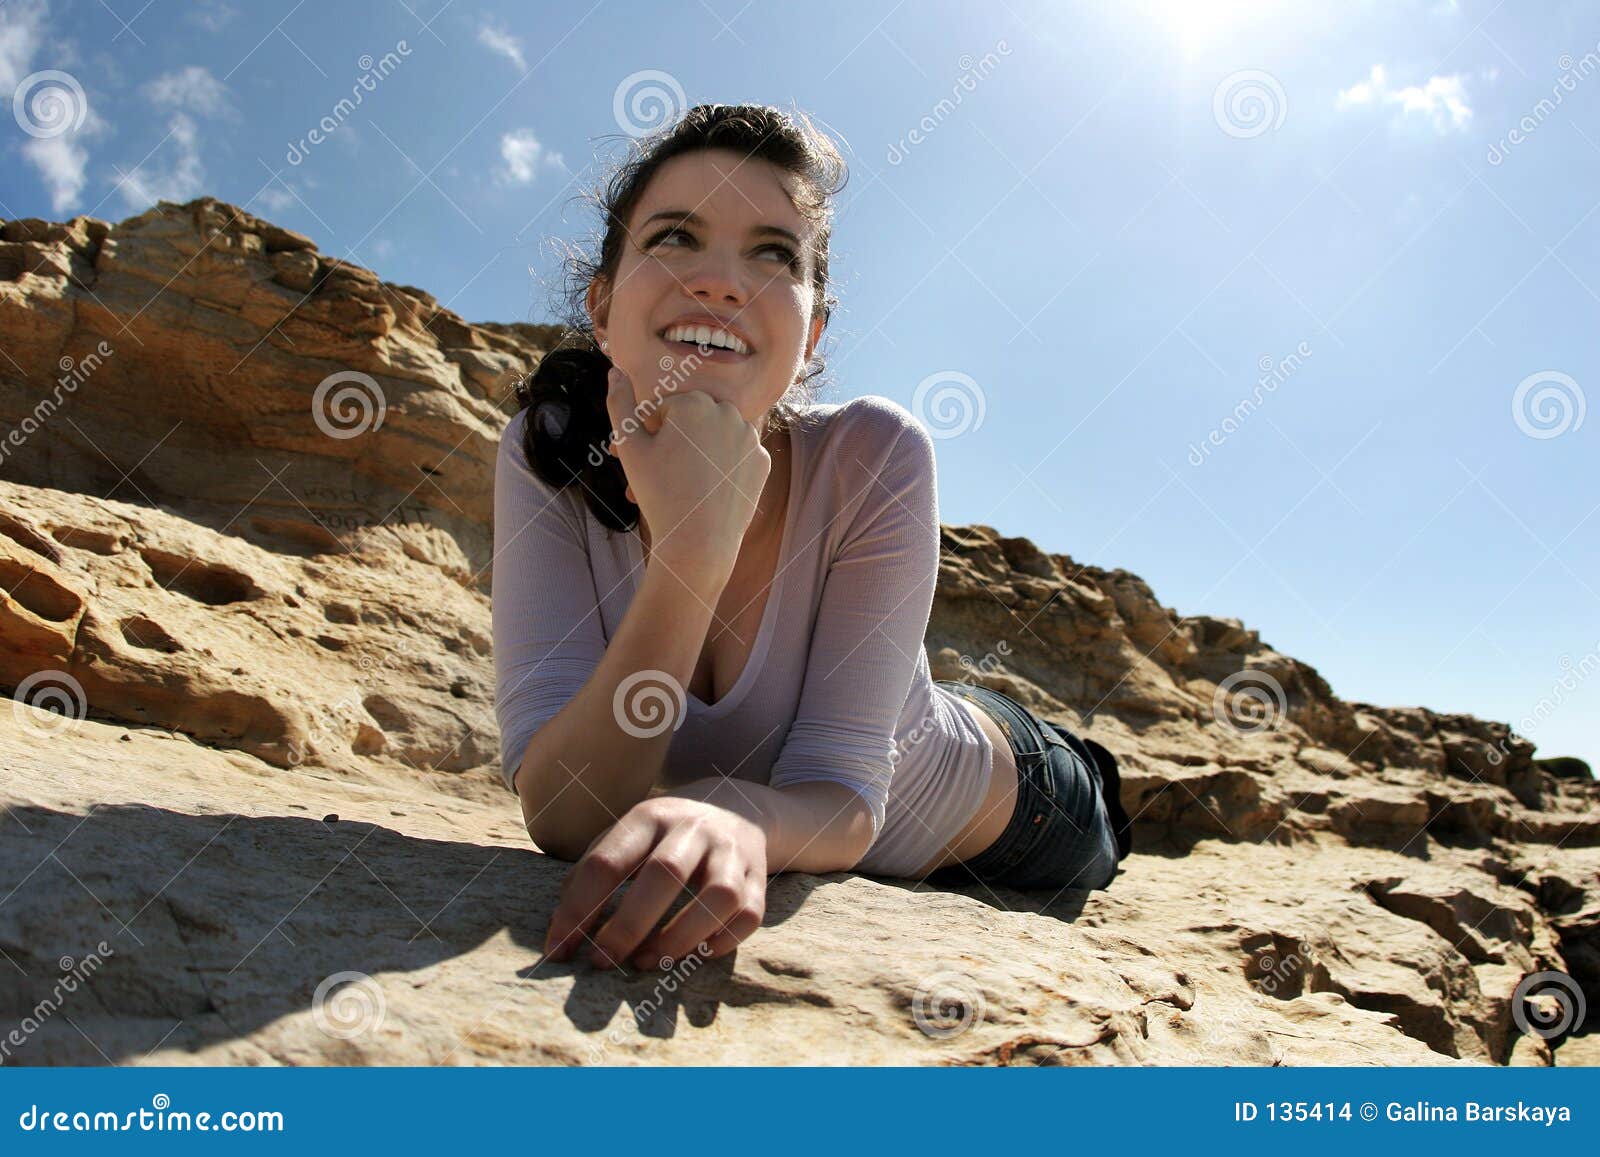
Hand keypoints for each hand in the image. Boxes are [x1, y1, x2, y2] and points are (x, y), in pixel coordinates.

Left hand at [541, 791, 768, 969]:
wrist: (738, 805)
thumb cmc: (665, 833)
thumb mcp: (627, 834)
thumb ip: (593, 870)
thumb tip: (562, 928)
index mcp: (649, 816)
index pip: (607, 862)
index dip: (578, 910)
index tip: (559, 951)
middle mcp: (694, 828)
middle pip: (664, 875)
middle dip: (628, 926)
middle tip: (602, 963)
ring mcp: (732, 851)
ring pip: (717, 897)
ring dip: (678, 938)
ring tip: (647, 962)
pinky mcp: (759, 876)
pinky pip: (748, 915)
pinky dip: (721, 941)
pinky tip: (694, 954)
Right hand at [603, 365, 770, 579]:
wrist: (698, 543)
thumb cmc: (659, 494)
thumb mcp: (629, 447)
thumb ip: (620, 404)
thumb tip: (616, 370)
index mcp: (694, 403)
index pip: (666, 408)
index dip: (652, 432)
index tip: (647, 458)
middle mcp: (728, 412)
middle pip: (694, 417)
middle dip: (678, 436)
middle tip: (665, 470)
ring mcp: (750, 437)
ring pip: (718, 433)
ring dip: (702, 447)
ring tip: (686, 478)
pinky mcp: (762, 461)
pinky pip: (738, 453)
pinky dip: (724, 464)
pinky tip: (710, 486)